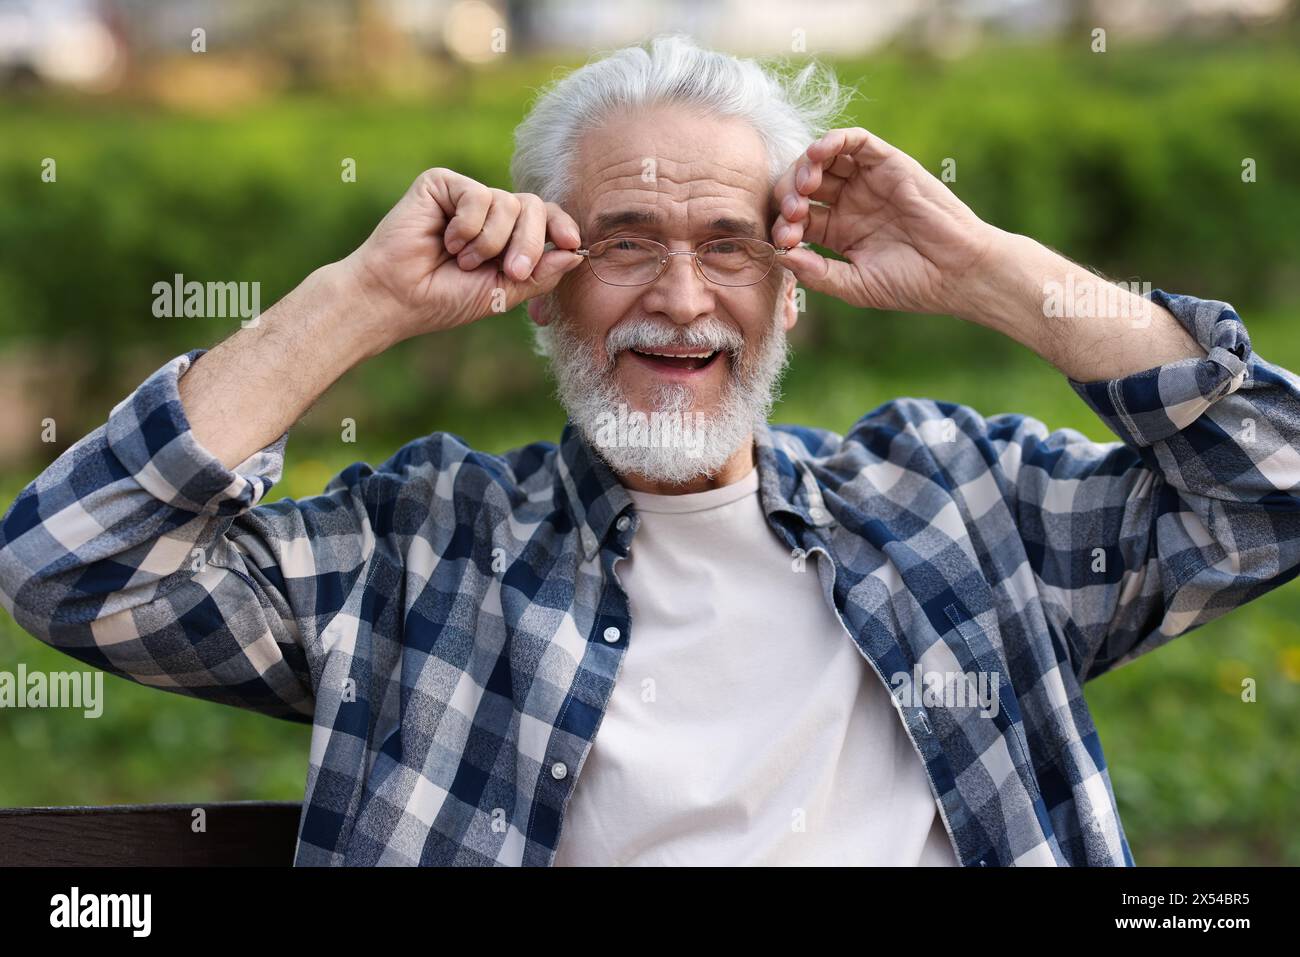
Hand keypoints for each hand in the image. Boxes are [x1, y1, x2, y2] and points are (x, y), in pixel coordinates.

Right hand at [338, 167, 583, 347]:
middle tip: (511, 270)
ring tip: (462, 260)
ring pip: (507, 202)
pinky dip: (468, 227)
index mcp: (506, 235)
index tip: (571, 243)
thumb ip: (540, 273)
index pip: (545, 218)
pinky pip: (478, 196)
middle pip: (533, 206)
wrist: (397, 297)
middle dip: (528, 242)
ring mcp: (465, 196)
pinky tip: (446, 241)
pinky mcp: (442, 184)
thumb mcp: (503, 292)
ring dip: (489, 242)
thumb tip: (576, 253)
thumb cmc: (445, 299)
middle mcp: (489, 211)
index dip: (561, 226)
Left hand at [771, 127, 1002, 315]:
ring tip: (805, 188)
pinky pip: (855, 141)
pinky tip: (818, 155)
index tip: (784, 243)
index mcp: (837, 230)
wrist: (957, 272)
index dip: (782, 226)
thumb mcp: (856, 286)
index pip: (795, 218)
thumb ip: (818, 273)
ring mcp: (867, 181)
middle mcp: (848, 202)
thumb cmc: (912, 283)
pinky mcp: (888, 164)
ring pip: (823, 160)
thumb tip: (781, 257)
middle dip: (789, 196)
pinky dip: (832, 140)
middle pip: (802, 185)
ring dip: (805, 167)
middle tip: (792, 215)